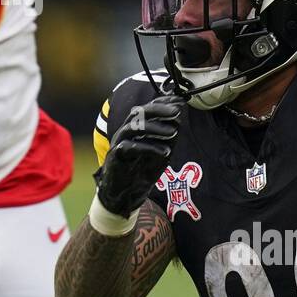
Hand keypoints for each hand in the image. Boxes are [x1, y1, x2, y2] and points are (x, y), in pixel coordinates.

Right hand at [96, 93, 186, 218]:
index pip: (148, 108)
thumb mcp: (161, 148)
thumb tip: (179, 116)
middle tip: (176, 112)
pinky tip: (165, 152)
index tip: (180, 103)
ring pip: (133, 127)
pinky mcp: (116, 156)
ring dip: (155, 127)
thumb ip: (169, 133)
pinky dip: (149, 148)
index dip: (163, 103)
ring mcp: (119, 142)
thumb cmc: (143, 168)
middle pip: (139, 112)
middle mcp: (126, 131)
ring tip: (174, 132)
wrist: (128, 193)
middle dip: (158, 110)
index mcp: (136, 126)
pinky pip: (129, 147)